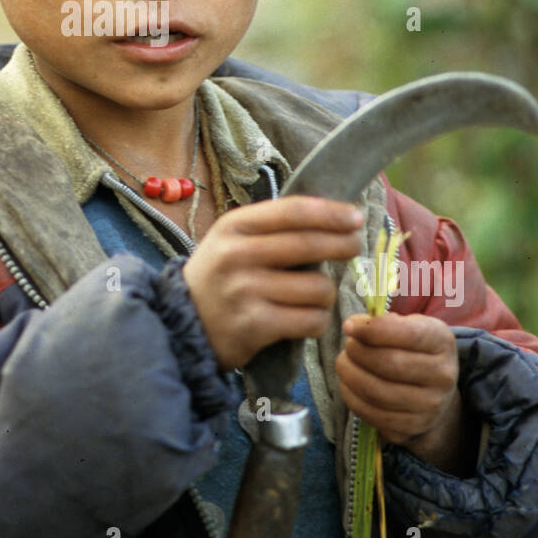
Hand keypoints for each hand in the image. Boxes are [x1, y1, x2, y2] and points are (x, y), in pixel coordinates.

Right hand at [182, 196, 364, 371]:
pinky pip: (310, 320)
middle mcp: (237, 255)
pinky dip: (317, 321)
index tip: (355, 217)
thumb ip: (273, 228)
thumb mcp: (233, 240)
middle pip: (309, 245)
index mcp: (234, 227)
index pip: (292, 211)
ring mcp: (245, 291)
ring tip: (314, 297)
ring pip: (317, 287)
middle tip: (354, 246)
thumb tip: (333, 218)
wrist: (182, 321)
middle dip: (343, 244)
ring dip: (326, 294)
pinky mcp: (254, 326)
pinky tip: (306, 320)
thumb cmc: (220, 276)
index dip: (331, 213)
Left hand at [337, 312, 461, 459]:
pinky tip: (348, 385)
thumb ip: (383, 322)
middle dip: (357, 352)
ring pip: (378, 392)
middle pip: (389, 364)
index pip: (408, 335)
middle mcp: (443, 375)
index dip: (373, 329)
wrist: (433, 389)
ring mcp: (431, 405)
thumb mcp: (408, 326)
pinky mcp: (414, 426)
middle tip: (347, 346)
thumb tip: (354, 326)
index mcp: (442, 342)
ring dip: (350, 375)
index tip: (348, 326)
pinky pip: (375, 415)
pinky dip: (353, 399)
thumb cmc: (413, 349)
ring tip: (343, 363)